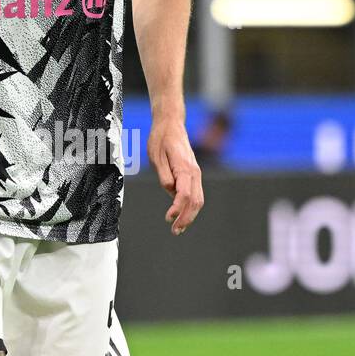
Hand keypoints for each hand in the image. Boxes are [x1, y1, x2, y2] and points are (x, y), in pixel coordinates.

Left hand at [147, 118, 203, 234]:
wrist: (171, 125)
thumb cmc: (161, 139)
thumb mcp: (156, 156)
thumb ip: (164, 174)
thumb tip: (170, 190)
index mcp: (184, 168)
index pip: (184, 194)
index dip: (177, 209)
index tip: (168, 218)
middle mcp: (193, 172)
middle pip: (195, 201)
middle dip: (186, 218)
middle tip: (175, 231)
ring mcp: (195, 173)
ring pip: (198, 199)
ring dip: (190, 215)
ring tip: (178, 228)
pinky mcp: (193, 174)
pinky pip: (196, 194)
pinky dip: (191, 207)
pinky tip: (182, 215)